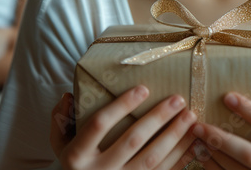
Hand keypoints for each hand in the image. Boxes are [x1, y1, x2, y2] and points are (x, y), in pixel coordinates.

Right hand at [50, 87, 199, 169]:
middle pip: (132, 141)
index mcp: (75, 157)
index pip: (99, 124)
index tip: (143, 88)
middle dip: (158, 118)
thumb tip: (69, 95)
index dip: (121, 105)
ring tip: (190, 117)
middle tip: (178, 99)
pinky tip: (190, 143)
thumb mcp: (60, 145)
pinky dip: (178, 158)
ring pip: (151, 160)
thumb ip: (61, 119)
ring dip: (174, 137)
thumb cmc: (73, 166)